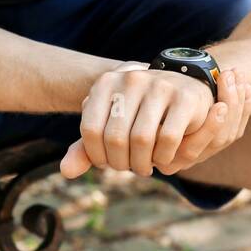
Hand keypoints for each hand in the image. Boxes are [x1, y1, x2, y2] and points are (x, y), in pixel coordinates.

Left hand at [60, 63, 250, 178]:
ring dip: (143, 164)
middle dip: (122, 163)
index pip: (90, 130)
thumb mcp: (110, 125)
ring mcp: (159, 86)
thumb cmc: (140, 113)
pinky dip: (164, 159)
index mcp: (106, 83)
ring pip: (141, 140)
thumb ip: (87, 147)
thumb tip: (66, 171)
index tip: (107, 163)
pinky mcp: (184, 98)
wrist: (184, 89)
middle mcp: (131, 79)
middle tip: (130, 168)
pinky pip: (168, 139)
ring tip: (145, 167)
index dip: (97, 156)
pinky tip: (163, 159)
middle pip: (115, 138)